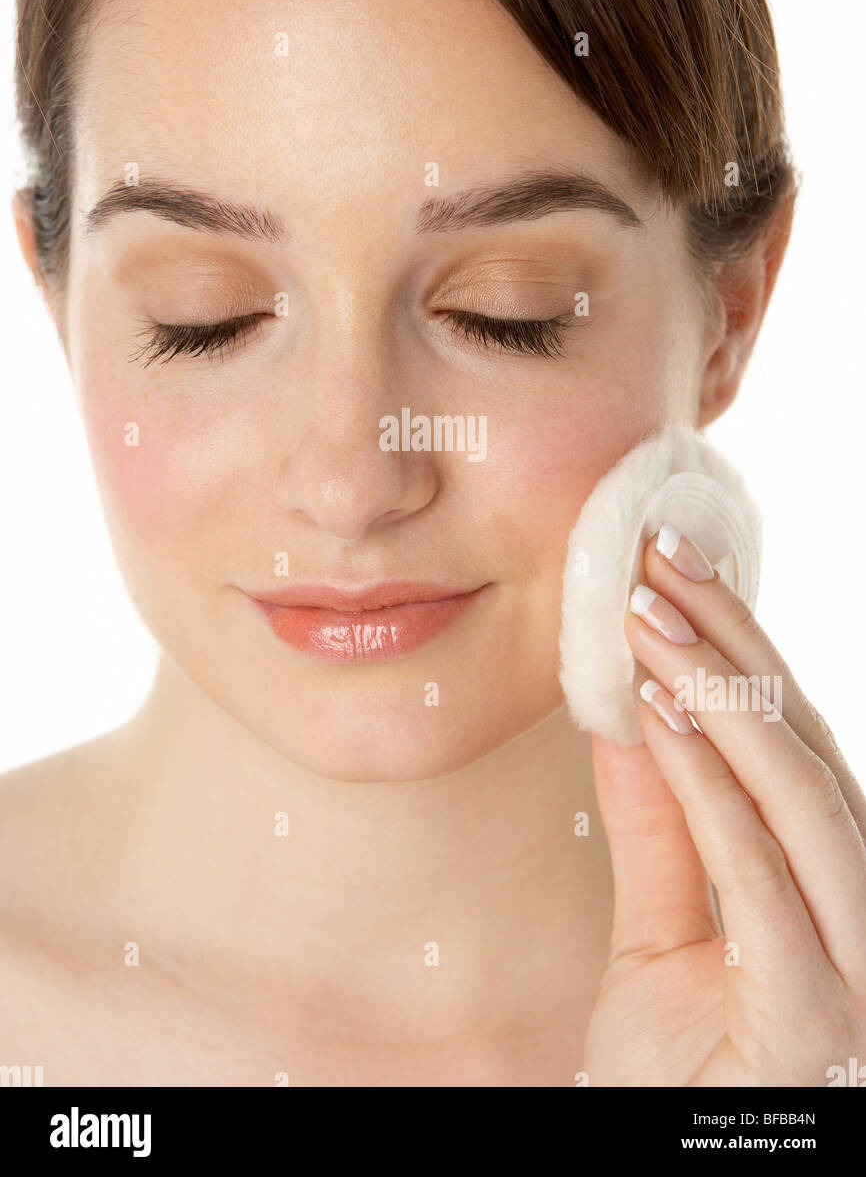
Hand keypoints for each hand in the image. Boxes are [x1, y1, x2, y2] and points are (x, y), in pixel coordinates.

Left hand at [585, 525, 865, 1086]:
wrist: (663, 1169)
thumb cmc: (673, 1074)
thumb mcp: (655, 932)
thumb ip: (656, 826)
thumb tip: (628, 711)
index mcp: (825, 885)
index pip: (793, 745)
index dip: (739, 650)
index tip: (673, 567)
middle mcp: (857, 914)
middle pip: (806, 750)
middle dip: (733, 643)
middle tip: (659, 556)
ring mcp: (848, 970)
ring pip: (801, 798)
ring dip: (720, 695)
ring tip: (646, 619)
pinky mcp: (810, 1020)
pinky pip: (759, 880)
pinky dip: (710, 790)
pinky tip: (656, 718)